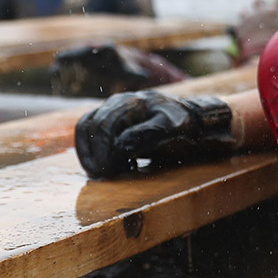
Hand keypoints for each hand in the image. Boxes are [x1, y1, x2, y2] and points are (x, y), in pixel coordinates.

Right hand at [74, 90, 232, 177]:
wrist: (192, 121)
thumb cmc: (184, 127)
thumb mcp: (173, 130)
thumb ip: (149, 134)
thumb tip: (121, 145)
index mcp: (133, 102)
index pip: (105, 126)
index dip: (105, 152)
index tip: (112, 172)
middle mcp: (118, 101)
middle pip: (92, 127)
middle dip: (97, 155)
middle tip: (108, 176)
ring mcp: (112, 109)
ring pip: (86, 128)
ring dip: (89, 153)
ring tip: (103, 173)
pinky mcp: (109, 119)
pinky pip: (88, 131)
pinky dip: (90, 150)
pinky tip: (105, 165)